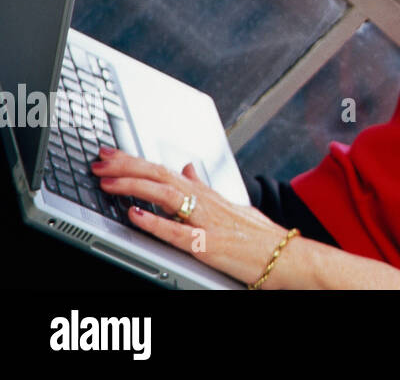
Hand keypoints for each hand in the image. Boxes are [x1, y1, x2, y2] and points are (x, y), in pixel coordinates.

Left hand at [91, 146, 299, 287]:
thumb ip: (205, 188)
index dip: (136, 162)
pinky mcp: (209, 245)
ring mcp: (207, 222)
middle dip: (127, 167)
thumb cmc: (261, 236)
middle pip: (161, 176)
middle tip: (100, 161)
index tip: (112, 156)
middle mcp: (206, 203)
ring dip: (134, 187)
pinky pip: (177, 232)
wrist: (287, 255)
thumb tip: (187, 168)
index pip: (165, 171)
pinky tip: (134, 215)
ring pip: (166, 196)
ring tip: (108, 182)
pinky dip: (154, 222)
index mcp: (207, 195)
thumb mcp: (233, 205)